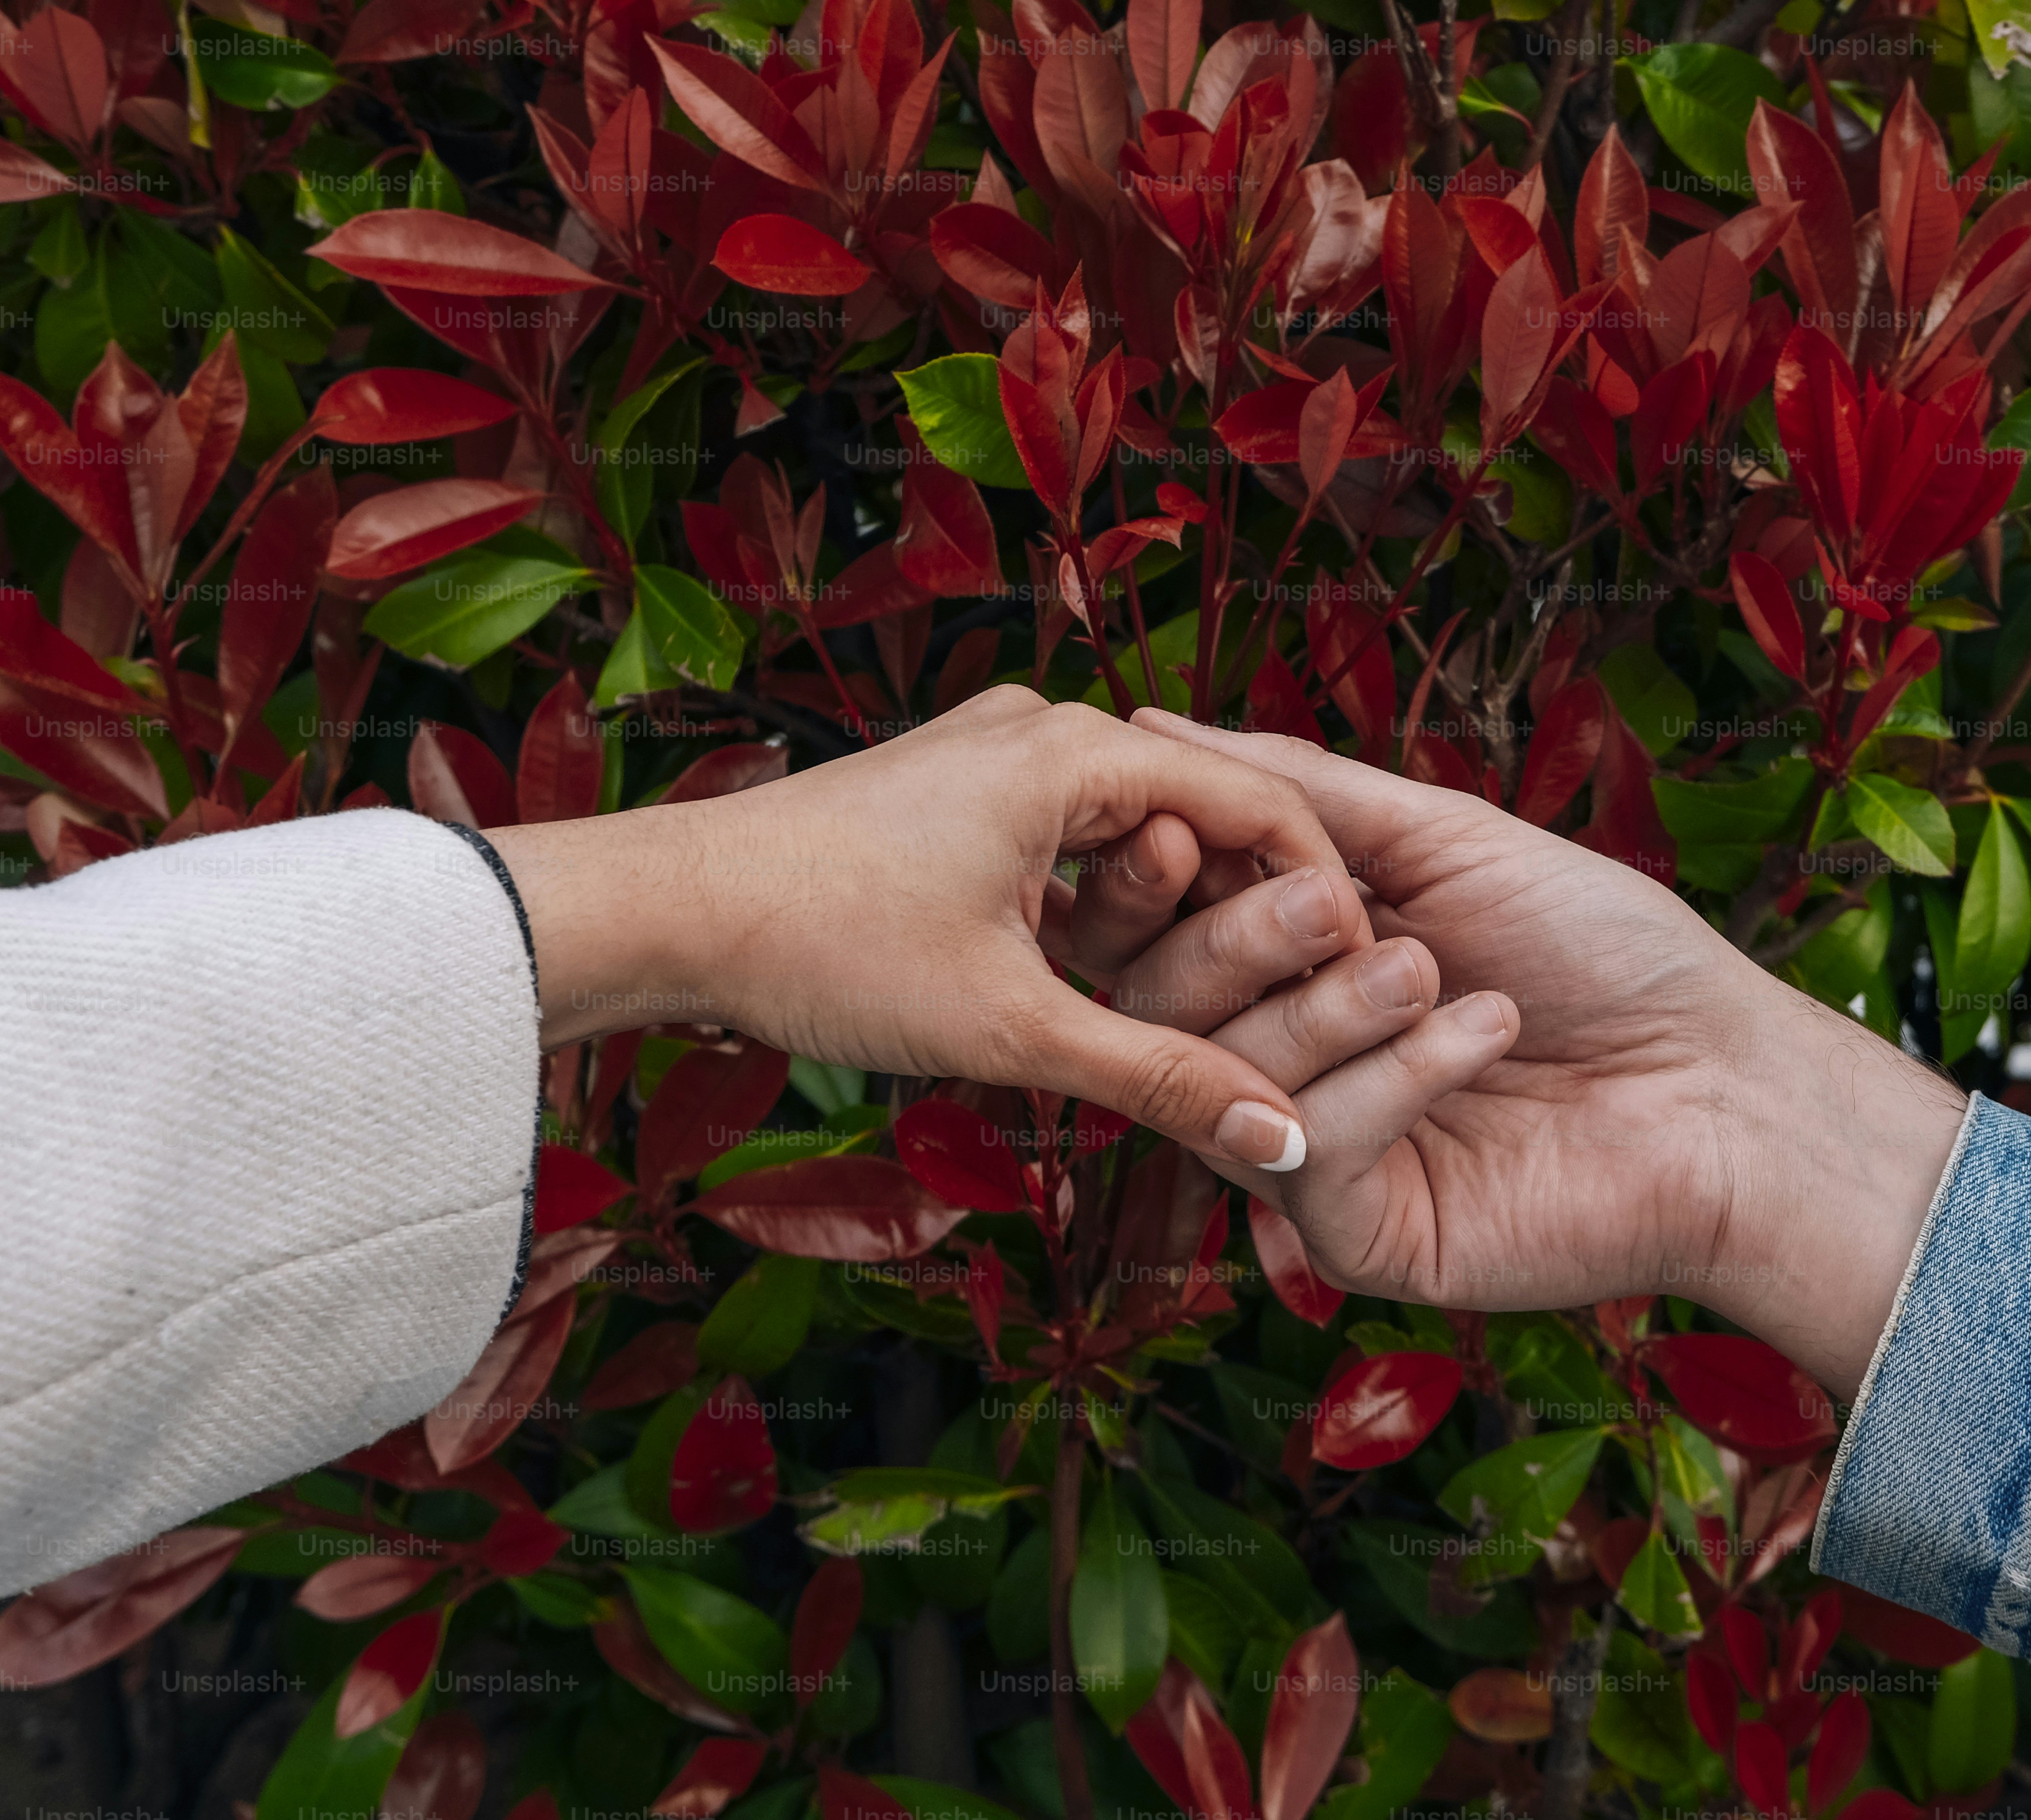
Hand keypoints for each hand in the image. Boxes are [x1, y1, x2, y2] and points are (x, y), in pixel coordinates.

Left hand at [481, 689, 1372, 1174]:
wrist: (666, 910)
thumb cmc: (827, 946)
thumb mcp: (1012, 1026)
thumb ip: (1160, 1077)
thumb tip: (1282, 1143)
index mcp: (1074, 752)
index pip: (1260, 802)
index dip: (1325, 895)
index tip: (1364, 980)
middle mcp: (1039, 728)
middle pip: (1195, 814)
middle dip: (1233, 916)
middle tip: (1265, 1015)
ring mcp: (987, 753)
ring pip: (1123, 832)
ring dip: (1149, 917)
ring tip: (1156, 1006)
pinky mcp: (947, 791)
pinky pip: (1061, 838)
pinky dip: (1085, 905)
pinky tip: (1076, 979)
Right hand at [1101, 710, 1969, 1398]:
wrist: (1727, 1084)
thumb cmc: (1604, 951)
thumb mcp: (1447, 838)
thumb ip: (1298, 790)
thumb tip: (1144, 725)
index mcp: (1278, 961)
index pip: (1142, 926)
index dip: (1139, 880)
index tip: (1182, 831)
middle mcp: (1274, 1058)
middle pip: (1156, 1004)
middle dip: (1235, 938)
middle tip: (1338, 905)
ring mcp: (1309, 1154)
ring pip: (1226, 1077)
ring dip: (1330, 1006)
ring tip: (1434, 972)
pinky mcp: (1357, 1235)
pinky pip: (1309, 1153)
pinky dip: (1392, 1080)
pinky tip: (1484, 1034)